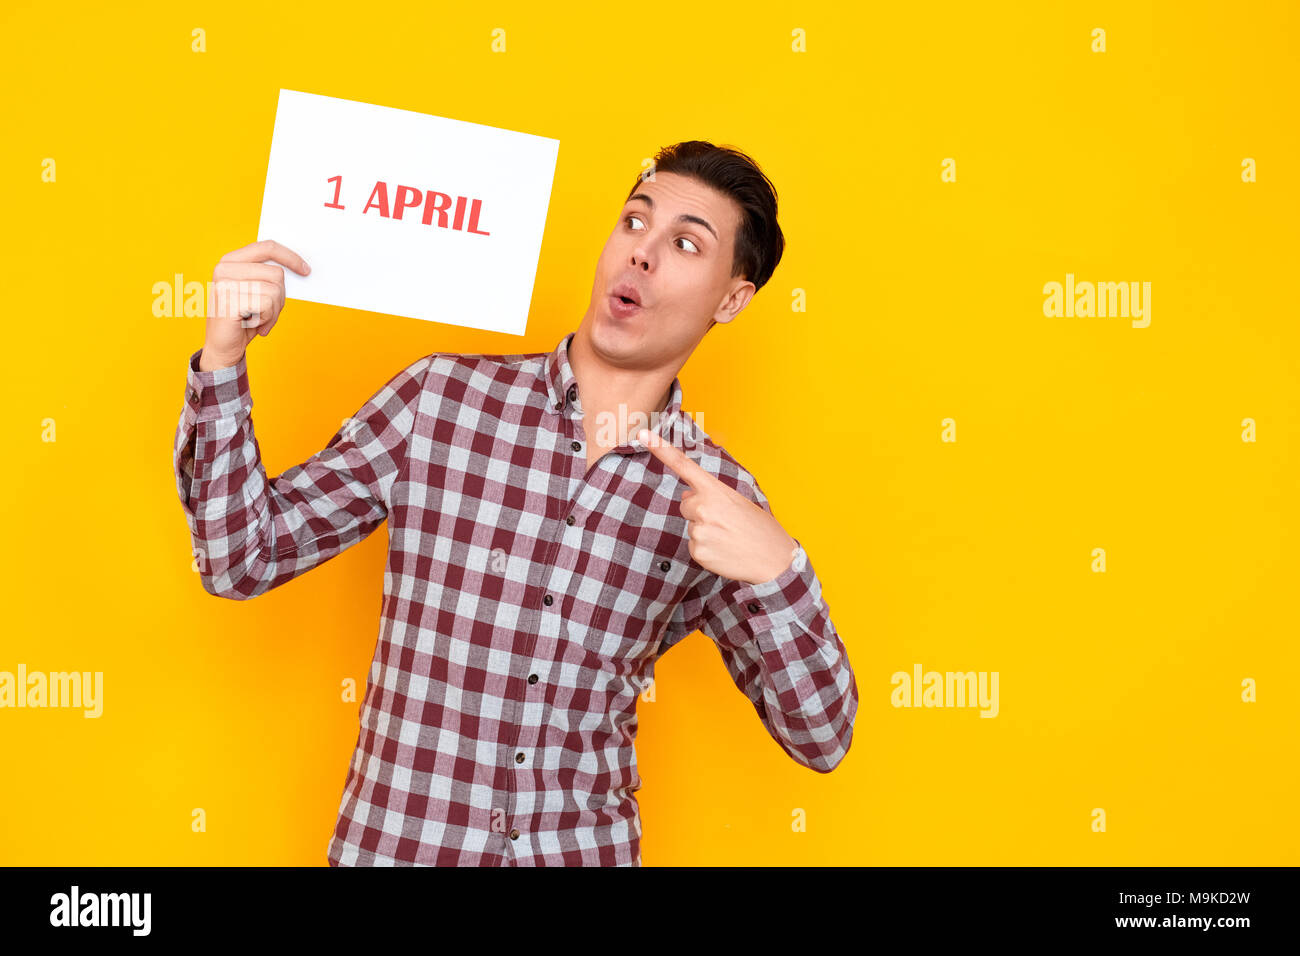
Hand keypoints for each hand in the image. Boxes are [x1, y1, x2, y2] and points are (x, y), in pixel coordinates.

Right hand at [199, 239, 310, 370]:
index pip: (267, 247)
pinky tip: (254, 325)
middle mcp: (225, 268)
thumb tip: (301, 269)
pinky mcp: (229, 300)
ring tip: (259, 320)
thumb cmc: (243, 320)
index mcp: (231, 261)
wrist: (222, 347)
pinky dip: (267, 319)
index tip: (306, 270)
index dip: (290, 257)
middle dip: (280, 298)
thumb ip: (270, 277)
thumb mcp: (257, 293)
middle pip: (276, 274)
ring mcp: (224, 283)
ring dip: (273, 311)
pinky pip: (267, 304)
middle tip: (267, 313)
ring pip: (274, 290)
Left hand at [639, 428, 796, 585]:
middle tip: (726, 521)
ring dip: (706, 530)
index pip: (683, 465)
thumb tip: (687, 495)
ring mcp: (698, 530)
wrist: (774, 559)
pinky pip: (694, 546)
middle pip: (686, 504)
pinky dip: (707, 549)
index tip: (643, 436)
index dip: (661, 449)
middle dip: (700, 510)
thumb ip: (710, 495)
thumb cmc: (760, 528)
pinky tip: (725, 551)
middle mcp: (703, 508)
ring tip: (730, 537)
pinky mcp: (697, 551)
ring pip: (691, 526)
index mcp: (715, 490)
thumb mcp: (739, 502)